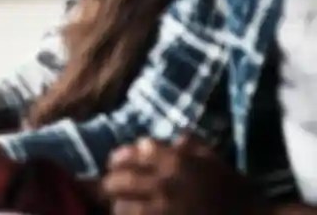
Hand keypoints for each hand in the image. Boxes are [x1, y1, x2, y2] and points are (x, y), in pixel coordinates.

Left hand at [102, 136, 254, 214]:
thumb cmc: (235, 192)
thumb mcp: (214, 161)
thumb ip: (191, 146)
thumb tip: (171, 137)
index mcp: (176, 161)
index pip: (132, 153)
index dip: (121, 157)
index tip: (116, 162)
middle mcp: (164, 183)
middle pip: (118, 179)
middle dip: (111, 183)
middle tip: (110, 186)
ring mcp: (162, 208)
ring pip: (121, 206)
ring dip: (119, 205)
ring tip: (120, 206)